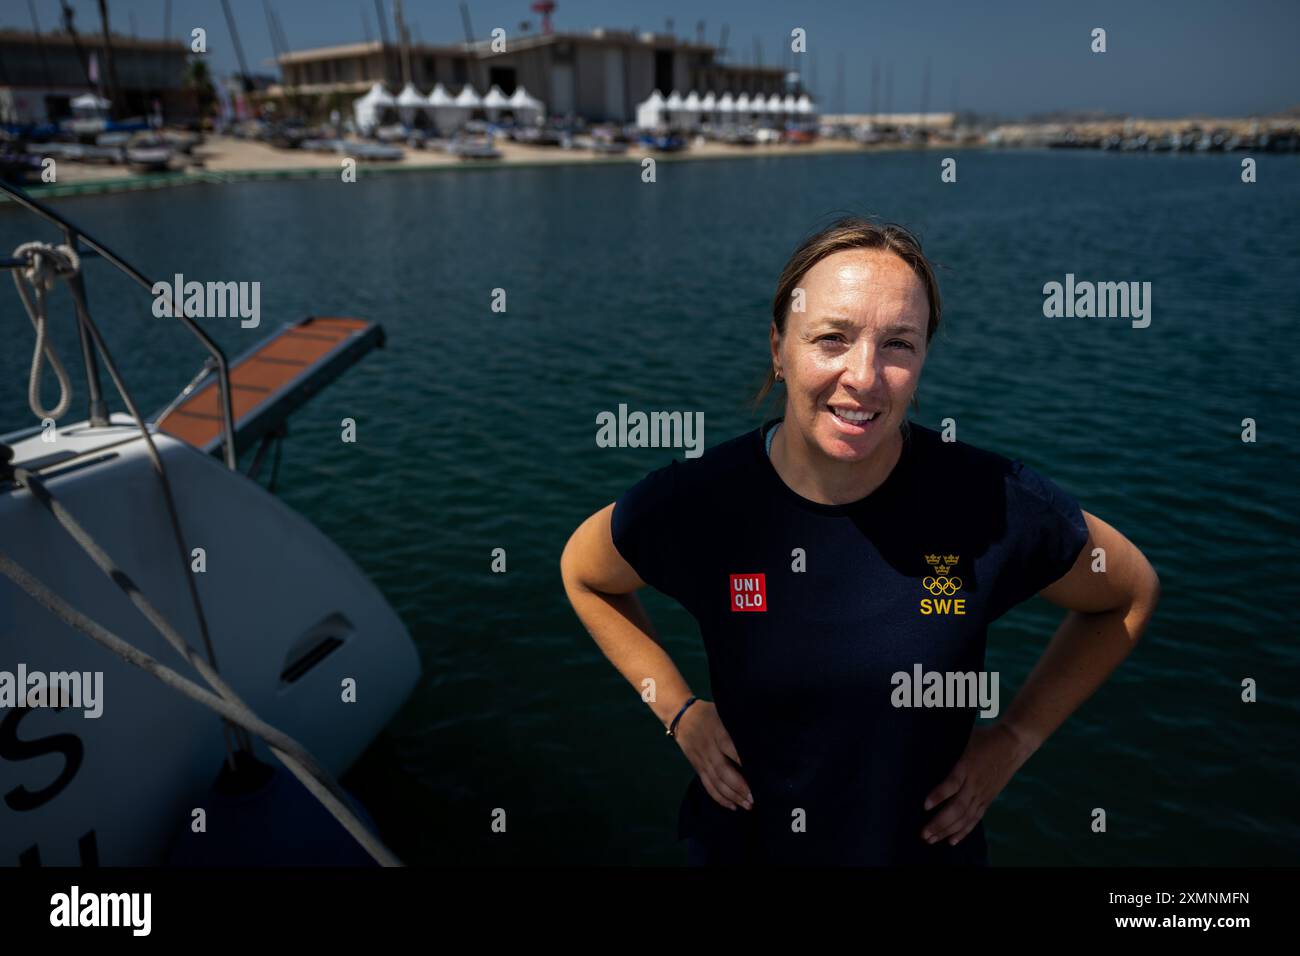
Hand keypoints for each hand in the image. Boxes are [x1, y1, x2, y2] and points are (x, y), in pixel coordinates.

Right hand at [673, 699, 752, 810]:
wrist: (681, 717)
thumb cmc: (710, 713)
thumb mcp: (724, 712)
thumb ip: (740, 725)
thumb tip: (764, 735)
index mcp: (718, 732)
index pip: (731, 749)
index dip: (743, 761)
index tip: (759, 773)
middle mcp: (710, 749)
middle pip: (723, 771)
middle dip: (740, 787)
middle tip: (755, 798)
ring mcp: (702, 761)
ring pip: (716, 782)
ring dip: (732, 796)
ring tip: (748, 805)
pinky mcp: (698, 769)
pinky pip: (708, 786)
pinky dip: (720, 798)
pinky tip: (732, 806)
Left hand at [921, 722, 1032, 845]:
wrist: (1013, 743)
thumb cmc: (983, 738)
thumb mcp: (963, 737)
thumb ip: (946, 746)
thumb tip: (923, 749)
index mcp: (967, 766)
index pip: (952, 783)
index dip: (939, 795)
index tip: (925, 806)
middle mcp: (975, 783)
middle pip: (957, 807)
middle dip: (939, 822)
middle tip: (923, 833)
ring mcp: (982, 794)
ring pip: (965, 817)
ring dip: (947, 830)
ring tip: (931, 839)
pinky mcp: (987, 799)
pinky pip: (975, 818)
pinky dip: (963, 831)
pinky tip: (951, 840)